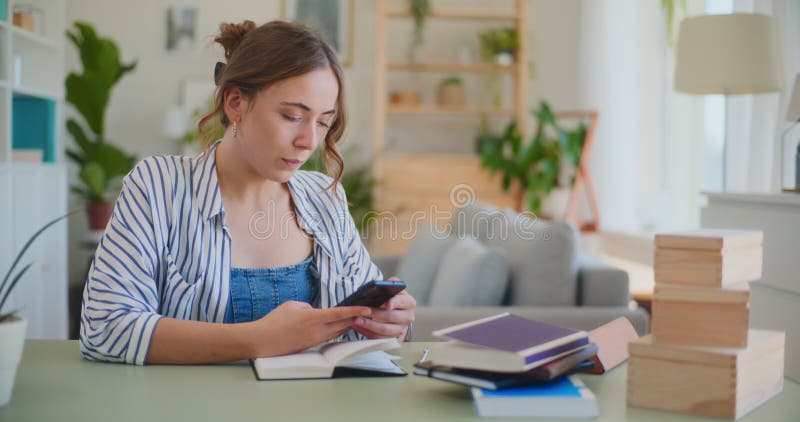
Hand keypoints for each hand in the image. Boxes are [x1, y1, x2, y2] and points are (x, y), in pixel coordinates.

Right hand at [248, 301, 370, 356]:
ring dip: (347, 325)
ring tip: (358, 318)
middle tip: (368, 313)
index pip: (339, 314)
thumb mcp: (292, 306)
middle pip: (343, 324)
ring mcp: (314, 340)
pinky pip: (329, 337)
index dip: (355, 311)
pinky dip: (337, 331)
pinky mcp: (310, 345)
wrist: (262, 341)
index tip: (367, 309)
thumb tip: (317, 311)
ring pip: (337, 332)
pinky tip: (341, 327)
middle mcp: (317, 331)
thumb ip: (308, 307)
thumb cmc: (275, 321)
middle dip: (356, 318)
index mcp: (313, 318)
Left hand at [353, 277, 415, 339]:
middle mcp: (408, 317)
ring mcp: (401, 329)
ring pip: (384, 329)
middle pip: (391, 316)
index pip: (402, 301)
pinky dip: (367, 332)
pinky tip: (358, 326)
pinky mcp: (391, 338)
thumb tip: (379, 286)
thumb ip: (388, 285)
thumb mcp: (391, 288)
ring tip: (356, 320)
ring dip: (369, 325)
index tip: (386, 303)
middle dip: (375, 314)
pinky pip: (379, 338)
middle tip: (363, 311)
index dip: (394, 302)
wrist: (392, 310)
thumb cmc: (390, 297)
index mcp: (409, 302)